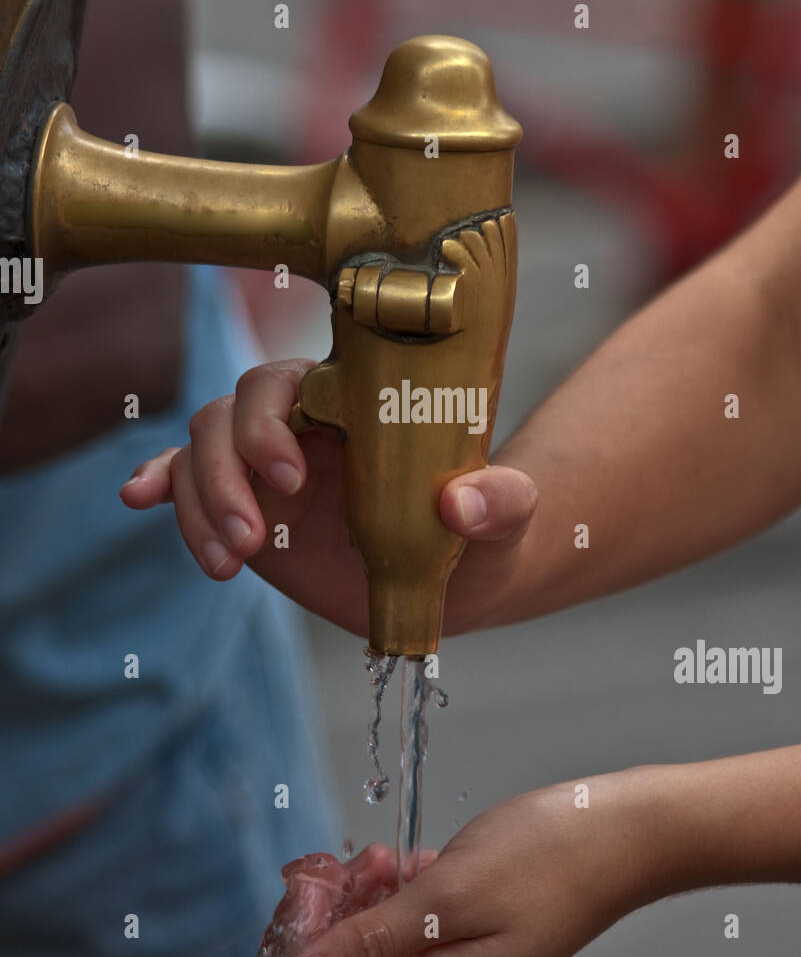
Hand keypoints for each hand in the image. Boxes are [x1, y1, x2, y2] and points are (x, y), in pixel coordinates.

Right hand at [118, 359, 537, 636]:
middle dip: (226, 474)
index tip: (292, 478)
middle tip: (253, 540)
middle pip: (228, 415)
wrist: (457, 575)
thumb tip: (463, 505)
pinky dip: (162, 484)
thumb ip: (500, 503)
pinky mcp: (247, 504)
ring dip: (200, 505)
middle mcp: (302, 423)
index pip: (286, 381)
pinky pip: (188, 482)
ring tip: (229, 566)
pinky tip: (138, 499)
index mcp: (355, 403)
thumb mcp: (506, 516)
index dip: (270, 421)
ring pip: (201, 453)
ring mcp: (268, 464)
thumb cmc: (485, 529)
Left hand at [284, 772, 661, 956]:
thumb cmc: (548, 861)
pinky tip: (398, 861)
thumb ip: (373, 940)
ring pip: (369, 944)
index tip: (308, 895)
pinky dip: (389, 891)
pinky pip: (401, 925)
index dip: (304, 951)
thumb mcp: (448, 895)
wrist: (617, 836)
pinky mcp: (461, 936)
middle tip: (340, 866)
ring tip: (378, 858)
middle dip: (331, 918)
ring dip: (359, 898)